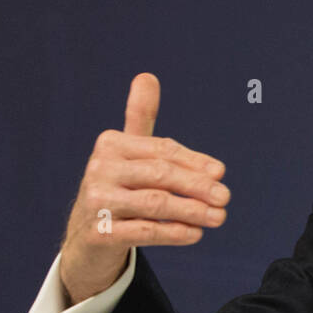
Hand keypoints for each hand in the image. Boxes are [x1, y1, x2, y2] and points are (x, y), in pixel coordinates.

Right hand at [58, 73, 229, 305]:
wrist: (87, 236)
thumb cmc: (118, 186)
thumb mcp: (127, 151)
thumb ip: (139, 117)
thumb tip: (147, 76)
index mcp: (111, 145)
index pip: (162, 150)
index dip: (195, 162)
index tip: (221, 172)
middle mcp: (100, 171)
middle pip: (161, 175)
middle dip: (198, 186)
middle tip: (226, 197)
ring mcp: (97, 203)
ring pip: (156, 205)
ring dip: (193, 211)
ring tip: (219, 217)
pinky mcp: (99, 234)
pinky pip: (145, 232)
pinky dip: (174, 233)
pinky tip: (196, 233)